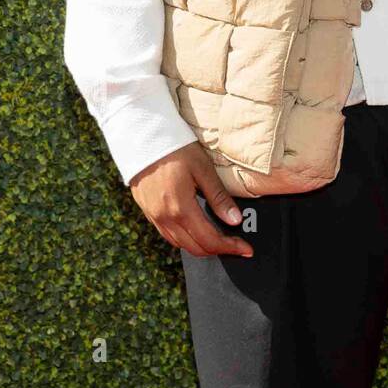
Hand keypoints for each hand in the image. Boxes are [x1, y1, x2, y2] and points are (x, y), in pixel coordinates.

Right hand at [129, 142, 254, 258]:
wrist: (142, 136)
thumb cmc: (175, 148)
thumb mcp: (203, 169)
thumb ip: (218, 197)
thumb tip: (235, 220)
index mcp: (181, 208)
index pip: (210, 240)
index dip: (230, 247)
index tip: (245, 248)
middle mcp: (165, 217)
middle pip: (195, 248)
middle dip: (218, 250)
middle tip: (236, 245)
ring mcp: (154, 216)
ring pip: (180, 244)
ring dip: (201, 247)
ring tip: (219, 239)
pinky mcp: (148, 211)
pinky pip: (168, 235)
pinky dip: (185, 239)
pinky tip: (195, 230)